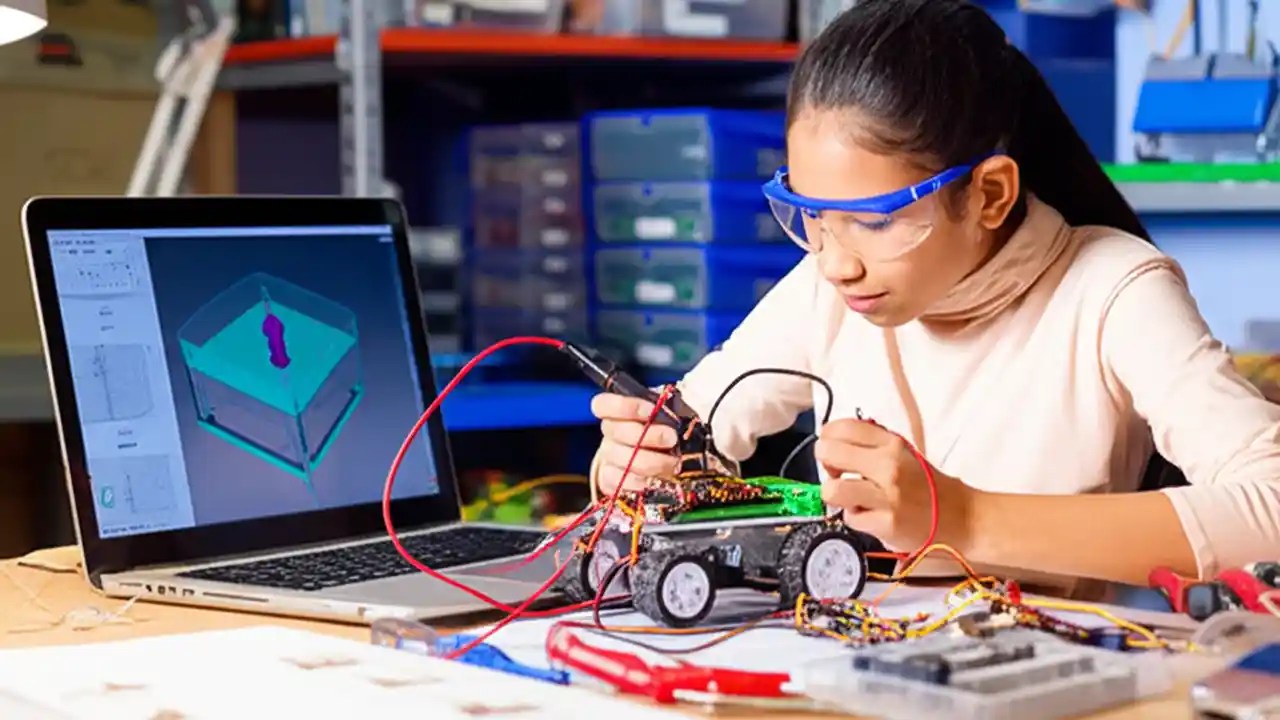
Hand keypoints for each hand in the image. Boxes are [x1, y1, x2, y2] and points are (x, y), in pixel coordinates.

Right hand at [590, 393, 676, 496]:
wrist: (652, 457)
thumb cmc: (660, 430)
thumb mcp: (665, 414)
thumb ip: (666, 412)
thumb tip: (681, 418)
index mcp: (617, 412)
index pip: (604, 404)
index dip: (625, 406)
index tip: (650, 410)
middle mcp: (609, 433)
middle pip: (616, 431)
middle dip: (648, 435)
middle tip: (671, 439)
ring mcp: (608, 457)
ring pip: (621, 459)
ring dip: (651, 462)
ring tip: (673, 463)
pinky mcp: (610, 480)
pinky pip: (617, 482)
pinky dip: (637, 482)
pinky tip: (653, 479)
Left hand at [814, 418, 978, 554]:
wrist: (960, 516)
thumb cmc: (926, 484)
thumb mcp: (903, 453)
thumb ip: (872, 444)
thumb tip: (833, 441)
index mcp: (892, 443)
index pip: (842, 428)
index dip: (828, 438)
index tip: (832, 448)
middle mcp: (889, 465)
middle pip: (829, 452)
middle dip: (825, 464)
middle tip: (837, 473)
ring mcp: (888, 495)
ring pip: (832, 490)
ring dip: (835, 495)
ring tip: (849, 497)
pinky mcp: (886, 523)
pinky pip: (850, 518)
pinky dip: (856, 518)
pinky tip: (870, 516)